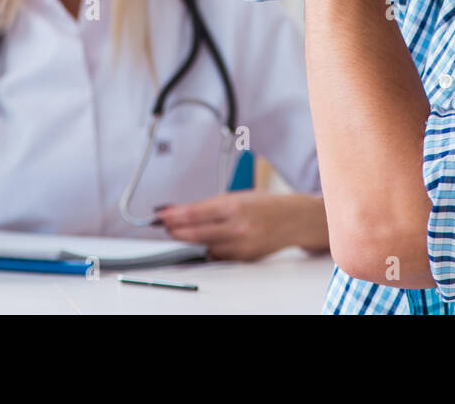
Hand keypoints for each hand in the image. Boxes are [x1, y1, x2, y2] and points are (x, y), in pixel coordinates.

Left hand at [157, 191, 328, 259]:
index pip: (195, 213)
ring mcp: (241, 246)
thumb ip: (208, 206)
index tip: (160, 216)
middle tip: (165, 226)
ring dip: (191, 241)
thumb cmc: (266, 205)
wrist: (294, 220)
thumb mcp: (236, 197)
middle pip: (196, 234)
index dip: (173, 216)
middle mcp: (237, 227)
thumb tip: (179, 211)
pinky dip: (208, 249)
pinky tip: (204, 242)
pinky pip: (218, 256)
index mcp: (234, 206)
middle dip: (176, 231)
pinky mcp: (244, 258)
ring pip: (204, 248)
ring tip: (182, 232)